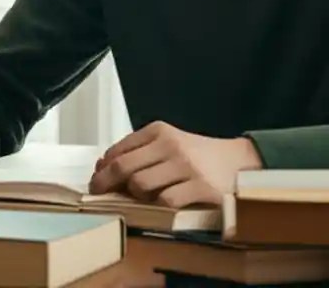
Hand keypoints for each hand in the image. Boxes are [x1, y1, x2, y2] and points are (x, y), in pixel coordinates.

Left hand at [88, 121, 263, 207]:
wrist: (241, 161)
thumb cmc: (197, 156)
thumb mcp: (168, 143)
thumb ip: (138, 151)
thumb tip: (101, 167)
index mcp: (159, 132)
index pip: (118, 150)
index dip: (102, 168)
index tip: (96, 179)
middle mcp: (171, 146)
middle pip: (123, 167)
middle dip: (105, 183)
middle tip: (100, 194)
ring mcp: (186, 167)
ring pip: (140, 185)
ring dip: (136, 196)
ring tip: (144, 197)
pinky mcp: (201, 188)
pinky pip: (166, 201)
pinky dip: (159, 206)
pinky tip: (164, 204)